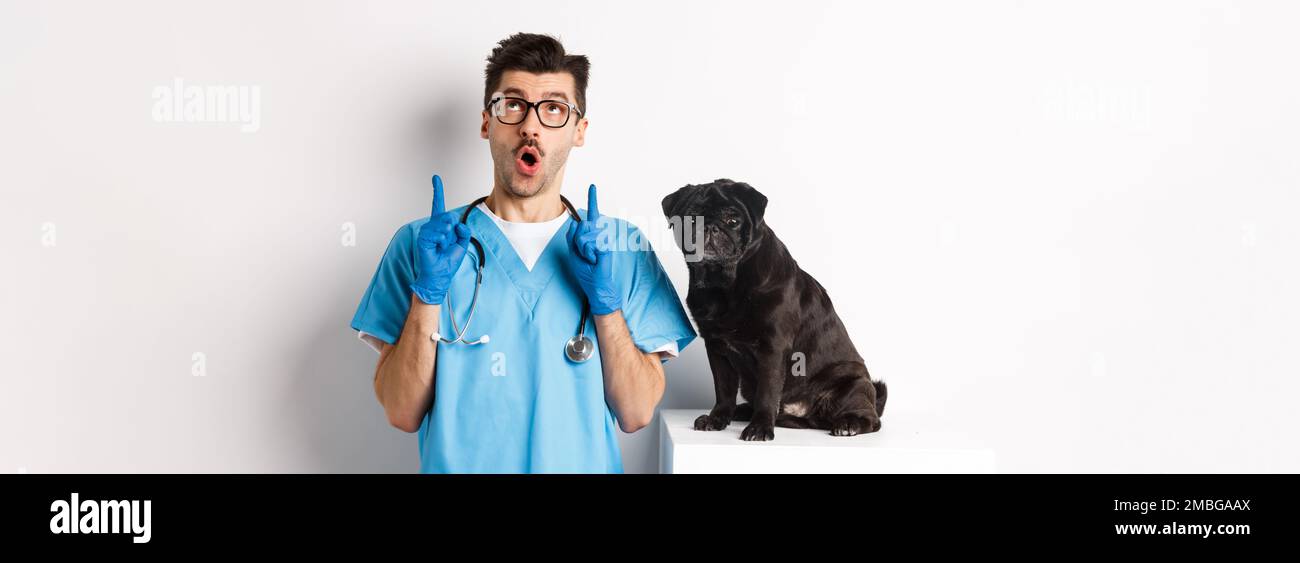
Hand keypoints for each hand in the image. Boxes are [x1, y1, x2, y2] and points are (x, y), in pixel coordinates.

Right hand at [409, 174, 471, 304]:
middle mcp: (432, 227)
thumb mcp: (462, 244)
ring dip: (447, 235)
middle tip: (449, 239)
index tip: (435, 178)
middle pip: (446, 216)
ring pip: (441, 224)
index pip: (439, 205)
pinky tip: (440, 244)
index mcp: (441, 226)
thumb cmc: (448, 261)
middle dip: (452, 227)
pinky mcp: (423, 240)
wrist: (440, 275)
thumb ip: (464, 231)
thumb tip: (457, 224)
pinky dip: (440, 238)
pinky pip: (434, 233)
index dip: (437, 191)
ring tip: (444, 244)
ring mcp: (427, 232)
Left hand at [567, 184, 621, 315]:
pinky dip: (588, 254)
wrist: (598, 287)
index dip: (592, 199)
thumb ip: (572, 236)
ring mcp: (604, 240)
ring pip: (584, 234)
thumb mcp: (573, 252)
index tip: (593, 186)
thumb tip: (576, 221)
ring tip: (590, 259)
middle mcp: (600, 234)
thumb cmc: (587, 272)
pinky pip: (590, 243)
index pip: (591, 215)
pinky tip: (595, 260)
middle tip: (585, 254)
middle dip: (577, 241)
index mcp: (592, 234)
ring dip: (582, 249)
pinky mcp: (606, 246)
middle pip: (581, 225)